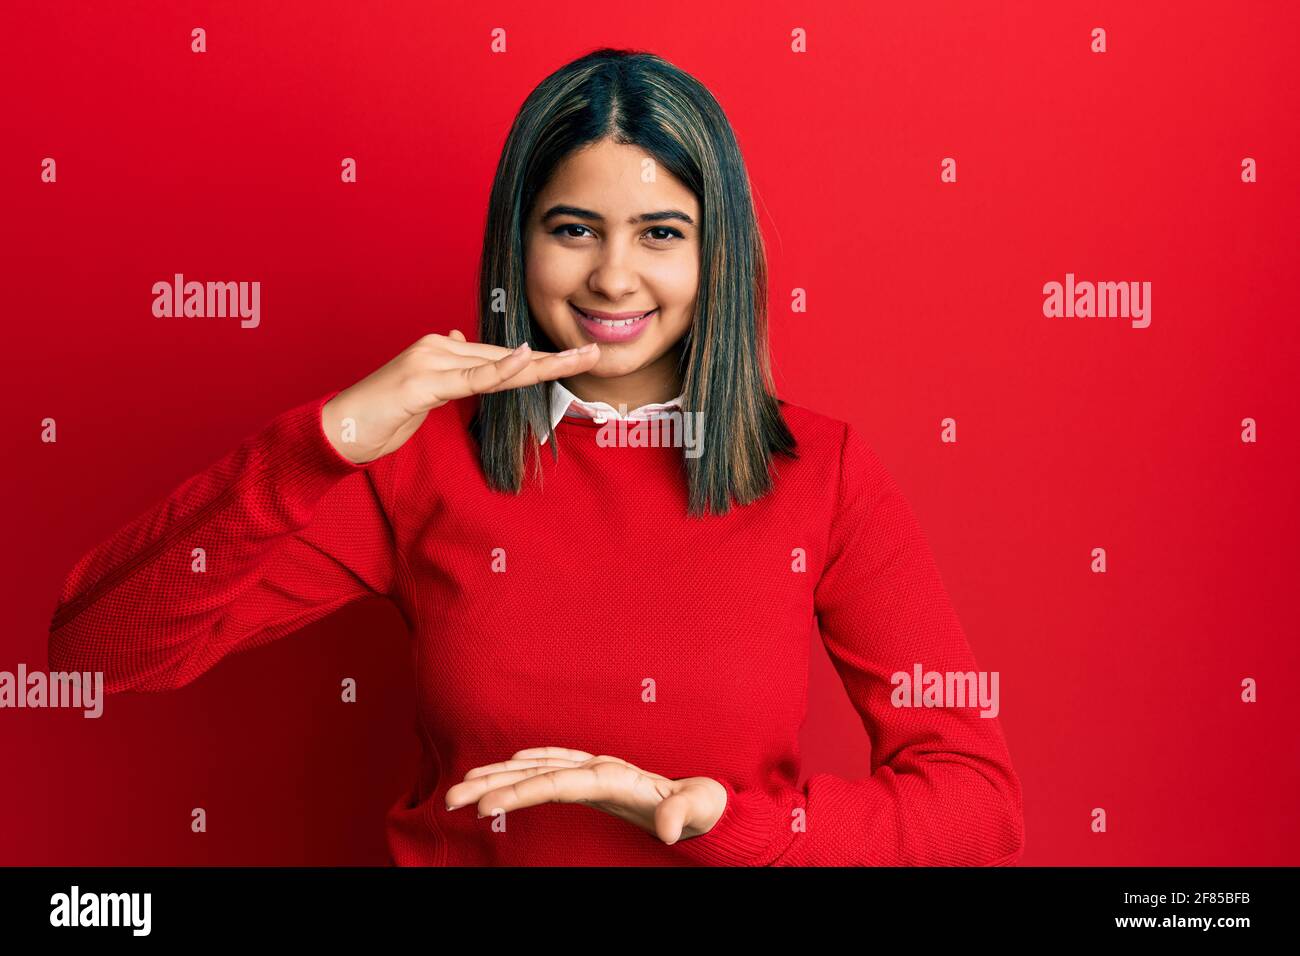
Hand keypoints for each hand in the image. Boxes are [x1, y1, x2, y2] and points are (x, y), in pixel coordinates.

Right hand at [321, 330, 599, 463]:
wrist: (338, 429)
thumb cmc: (379, 416)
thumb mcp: (421, 395)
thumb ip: (446, 373)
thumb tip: (462, 342)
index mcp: (442, 350)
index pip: (500, 356)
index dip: (540, 360)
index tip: (575, 358)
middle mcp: (438, 347)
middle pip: (506, 356)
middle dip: (552, 358)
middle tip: (592, 352)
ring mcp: (429, 361)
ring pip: (495, 364)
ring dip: (541, 364)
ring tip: (578, 358)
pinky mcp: (421, 382)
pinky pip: (469, 378)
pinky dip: (500, 370)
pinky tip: (527, 361)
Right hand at [444, 747, 727, 845]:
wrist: (707, 797)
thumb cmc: (703, 806)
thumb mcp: (699, 810)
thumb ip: (682, 813)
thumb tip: (666, 828)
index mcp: (615, 777)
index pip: (558, 782)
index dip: (522, 790)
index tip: (488, 803)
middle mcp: (600, 768)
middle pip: (537, 771)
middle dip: (493, 783)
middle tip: (452, 798)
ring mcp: (596, 770)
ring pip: (538, 767)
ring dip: (499, 775)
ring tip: (461, 788)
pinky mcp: (595, 778)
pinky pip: (552, 767)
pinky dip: (525, 765)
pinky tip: (506, 767)